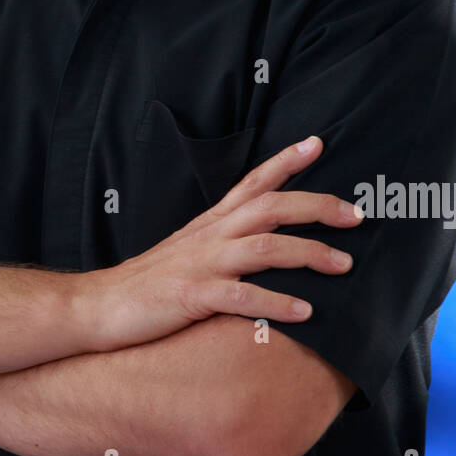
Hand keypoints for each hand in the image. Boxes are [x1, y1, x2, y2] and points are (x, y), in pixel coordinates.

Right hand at [87, 135, 363, 350]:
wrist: (98, 307)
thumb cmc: (148, 284)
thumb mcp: (187, 252)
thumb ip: (222, 242)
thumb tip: (261, 241)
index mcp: (209, 224)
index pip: (252, 182)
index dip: (285, 161)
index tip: (317, 143)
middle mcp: (209, 236)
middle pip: (270, 207)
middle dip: (316, 206)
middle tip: (357, 213)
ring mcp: (200, 264)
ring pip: (264, 247)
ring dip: (308, 253)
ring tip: (345, 265)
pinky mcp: (191, 296)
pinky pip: (241, 296)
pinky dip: (276, 302)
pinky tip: (305, 312)